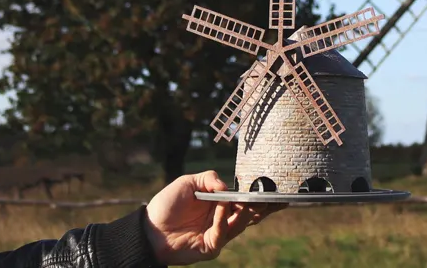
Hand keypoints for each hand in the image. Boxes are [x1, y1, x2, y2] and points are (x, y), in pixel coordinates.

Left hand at [143, 170, 286, 264]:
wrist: (148, 228)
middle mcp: (223, 220)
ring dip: (244, 211)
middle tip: (275, 198)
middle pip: (251, 215)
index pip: (246, 201)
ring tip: (245, 199)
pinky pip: (223, 233)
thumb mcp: (189, 182)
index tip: (277, 191)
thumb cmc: (168, 203)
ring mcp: (218, 235)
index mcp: (220, 204)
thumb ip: (210, 179)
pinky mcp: (210, 247)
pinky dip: (223, 219)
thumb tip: (228, 188)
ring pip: (241, 224)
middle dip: (263, 207)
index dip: (261, 198)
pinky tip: (220, 207)